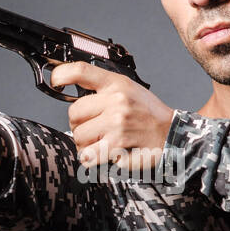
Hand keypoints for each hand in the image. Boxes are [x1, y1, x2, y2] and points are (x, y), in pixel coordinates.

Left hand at [50, 61, 175, 174]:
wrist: (173, 135)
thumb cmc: (149, 115)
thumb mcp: (129, 90)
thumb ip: (104, 89)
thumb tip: (71, 91)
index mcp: (118, 85)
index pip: (82, 71)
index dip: (61, 75)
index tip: (55, 81)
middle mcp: (117, 102)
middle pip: (73, 114)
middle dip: (79, 125)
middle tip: (94, 130)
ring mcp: (117, 125)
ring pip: (79, 137)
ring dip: (85, 145)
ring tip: (101, 143)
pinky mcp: (118, 147)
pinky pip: (89, 157)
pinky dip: (95, 159)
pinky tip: (108, 153)